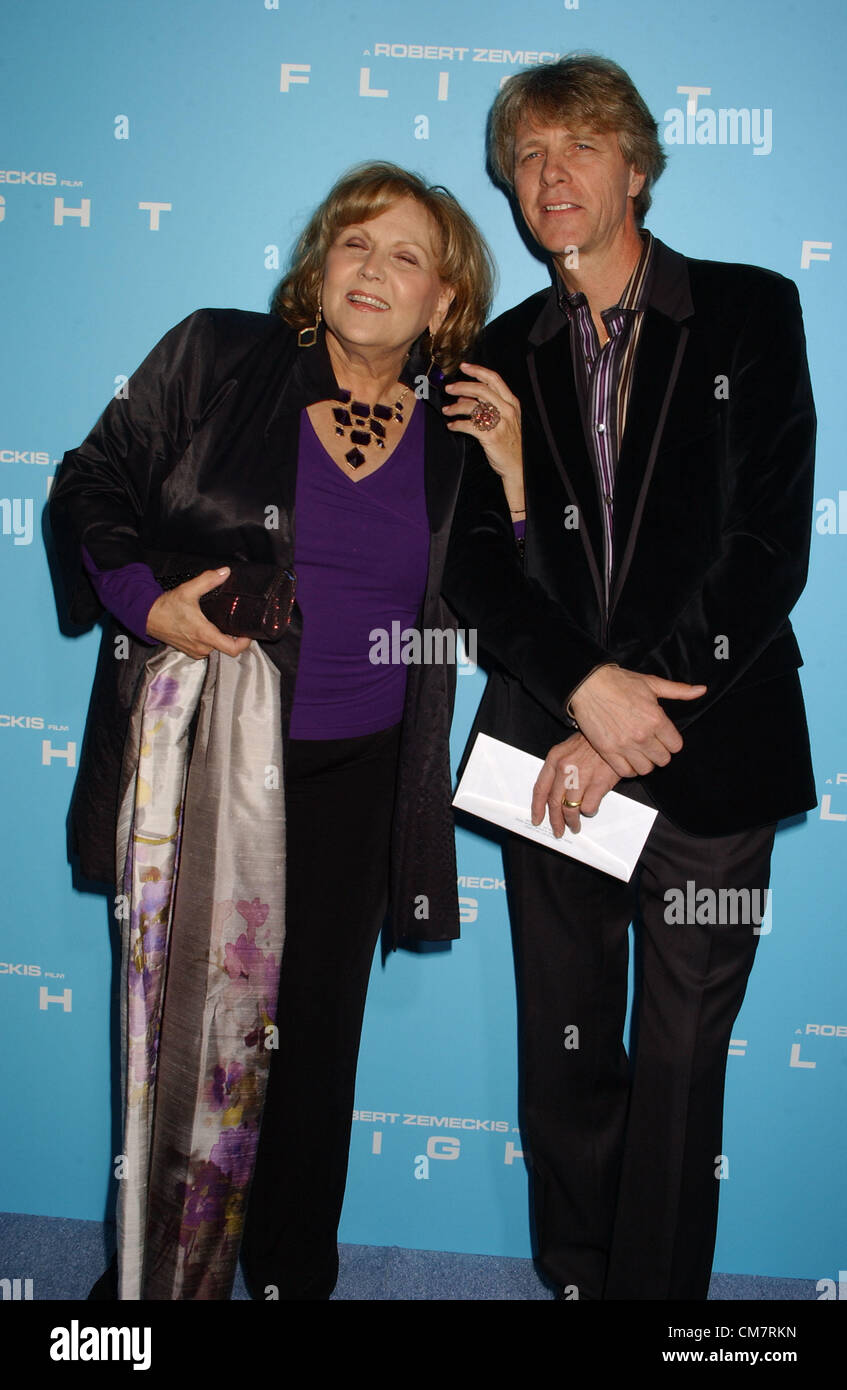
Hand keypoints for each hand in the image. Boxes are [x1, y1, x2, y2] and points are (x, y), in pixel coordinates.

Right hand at [146, 568, 251, 659]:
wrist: (146, 616)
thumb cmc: (166, 607)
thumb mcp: (188, 590)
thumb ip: (208, 580)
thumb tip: (225, 572)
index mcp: (204, 635)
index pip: (233, 649)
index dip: (245, 642)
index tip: (248, 632)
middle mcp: (201, 647)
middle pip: (227, 647)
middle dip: (233, 636)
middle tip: (235, 623)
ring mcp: (195, 651)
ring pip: (216, 648)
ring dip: (221, 638)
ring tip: (222, 624)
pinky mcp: (189, 651)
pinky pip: (206, 649)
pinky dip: (210, 641)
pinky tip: (209, 628)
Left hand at [442, 363, 523, 511]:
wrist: (517, 466)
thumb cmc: (510, 443)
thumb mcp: (505, 420)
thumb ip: (488, 405)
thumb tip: (464, 395)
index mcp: (512, 403)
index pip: (494, 379)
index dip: (477, 370)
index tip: (463, 367)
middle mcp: (507, 410)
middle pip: (481, 389)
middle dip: (461, 386)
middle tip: (448, 389)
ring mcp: (500, 423)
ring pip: (473, 406)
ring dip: (455, 407)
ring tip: (446, 411)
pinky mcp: (491, 436)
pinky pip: (469, 425)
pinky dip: (457, 424)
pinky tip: (451, 426)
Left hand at [531, 733, 619, 835]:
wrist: (615, 733)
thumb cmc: (592, 743)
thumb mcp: (568, 749)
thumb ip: (559, 768)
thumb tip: (555, 794)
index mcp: (554, 759)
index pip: (540, 788)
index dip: (537, 807)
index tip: (537, 819)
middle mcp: (564, 768)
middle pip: (554, 802)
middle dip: (555, 820)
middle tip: (558, 830)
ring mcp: (581, 776)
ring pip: (570, 808)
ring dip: (572, 821)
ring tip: (575, 826)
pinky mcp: (599, 783)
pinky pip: (588, 807)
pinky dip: (589, 812)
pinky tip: (591, 809)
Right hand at [570, 665, 706, 777]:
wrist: (588, 685)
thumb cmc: (619, 682)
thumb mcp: (652, 683)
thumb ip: (678, 691)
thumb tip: (701, 690)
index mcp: (656, 719)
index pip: (676, 746)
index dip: (671, 742)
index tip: (664, 738)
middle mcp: (642, 735)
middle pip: (663, 760)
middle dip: (659, 753)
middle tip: (652, 745)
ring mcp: (624, 745)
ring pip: (646, 769)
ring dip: (645, 762)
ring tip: (639, 752)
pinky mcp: (607, 751)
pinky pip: (625, 772)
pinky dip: (629, 768)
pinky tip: (627, 758)